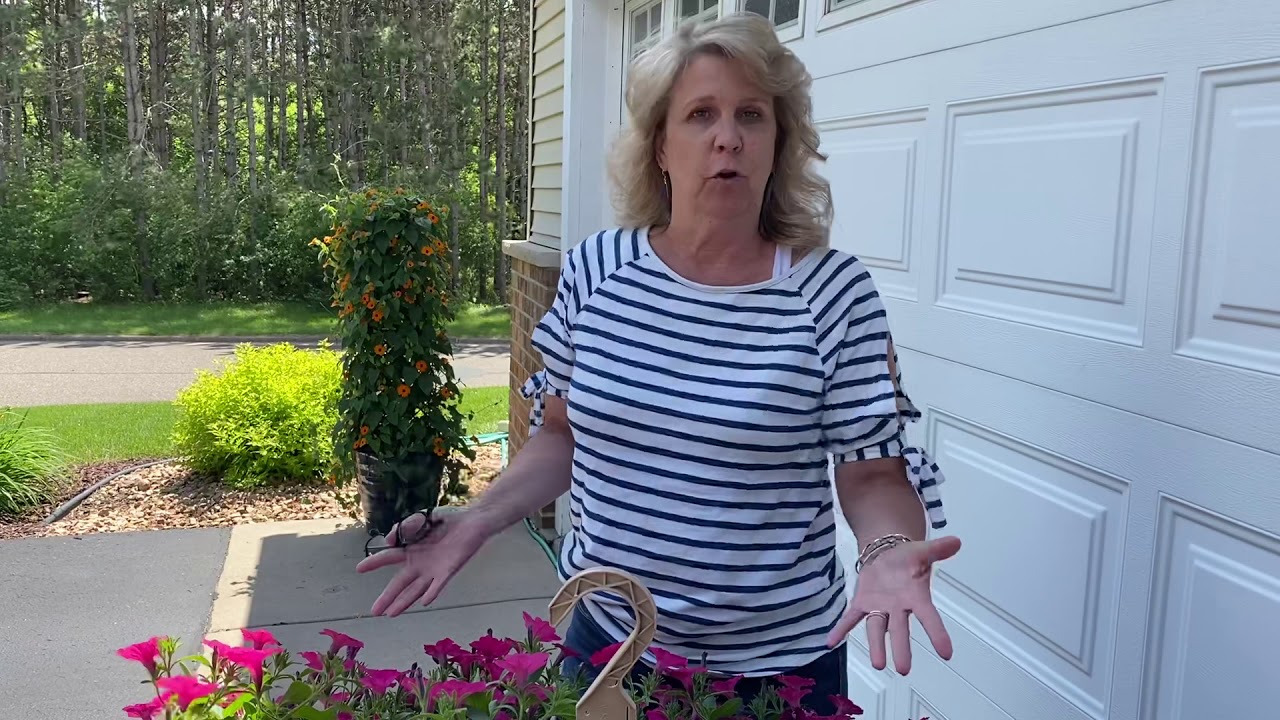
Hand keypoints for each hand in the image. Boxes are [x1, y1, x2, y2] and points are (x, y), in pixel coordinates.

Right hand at [355, 509, 494, 616]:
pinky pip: (438, 585)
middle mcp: (419, 564)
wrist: (473, 521)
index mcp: (411, 550)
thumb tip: (389, 541)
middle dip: (387, 597)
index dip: (374, 562)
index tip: (359, 569)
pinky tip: (423, 601)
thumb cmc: (447, 520)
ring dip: (404, 602)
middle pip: (400, 583)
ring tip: (391, 614)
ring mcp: (433, 570)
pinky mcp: (448, 571)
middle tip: (374, 612)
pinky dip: (431, 592)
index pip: (388, 557)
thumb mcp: (422, 518)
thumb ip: (405, 527)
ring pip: (415, 590)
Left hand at [826, 535, 961, 674]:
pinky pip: (851, 617)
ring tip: (878, 665)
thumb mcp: (923, 550)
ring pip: (877, 628)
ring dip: (876, 646)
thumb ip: (938, 549)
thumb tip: (956, 542)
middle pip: (900, 629)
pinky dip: (841, 629)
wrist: (888, 553)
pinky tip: (831, 641)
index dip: (938, 634)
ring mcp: (880, 607)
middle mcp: (898, 607)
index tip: (946, 653)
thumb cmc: (907, 558)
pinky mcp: (863, 603)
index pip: (929, 617)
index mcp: (916, 596)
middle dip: (902, 649)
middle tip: (903, 669)